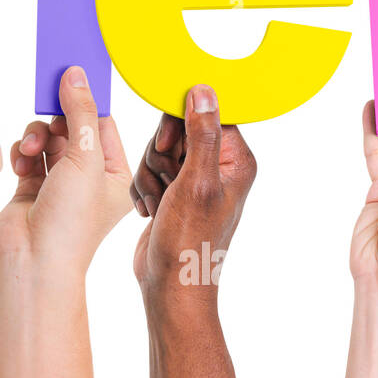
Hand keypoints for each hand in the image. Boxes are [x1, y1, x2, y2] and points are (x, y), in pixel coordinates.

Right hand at [0, 66, 130, 275]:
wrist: (32, 262)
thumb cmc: (70, 222)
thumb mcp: (84, 158)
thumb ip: (79, 112)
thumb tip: (76, 75)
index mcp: (116, 174)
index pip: (103, 123)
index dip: (87, 100)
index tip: (70, 75)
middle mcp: (90, 179)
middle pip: (72, 127)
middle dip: (57, 120)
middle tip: (47, 109)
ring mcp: (60, 184)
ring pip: (48, 138)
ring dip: (37, 137)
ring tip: (31, 150)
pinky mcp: (33, 188)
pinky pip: (28, 154)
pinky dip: (23, 153)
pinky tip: (22, 164)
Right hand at [130, 84, 256, 295]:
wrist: (170, 286)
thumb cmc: (188, 242)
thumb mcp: (196, 184)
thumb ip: (201, 135)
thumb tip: (203, 90)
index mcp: (235, 160)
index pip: (206, 113)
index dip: (178, 124)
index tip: (166, 147)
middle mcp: (218, 166)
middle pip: (177, 128)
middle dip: (160, 154)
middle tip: (166, 181)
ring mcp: (194, 179)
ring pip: (158, 148)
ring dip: (149, 174)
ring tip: (159, 203)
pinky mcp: (173, 191)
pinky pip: (148, 168)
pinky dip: (142, 186)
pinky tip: (150, 210)